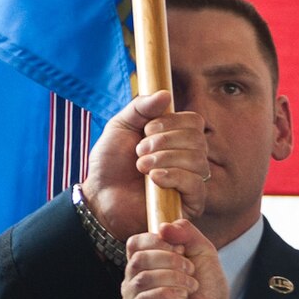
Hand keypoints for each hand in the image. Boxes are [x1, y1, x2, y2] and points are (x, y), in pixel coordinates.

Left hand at [82, 90, 209, 236]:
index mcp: (177, 138)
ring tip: (142, 166)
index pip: (195, 122)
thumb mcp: (120, 126)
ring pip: (197, 160)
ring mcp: (191, 182)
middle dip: (164, 141)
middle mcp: (189, 158)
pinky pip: (195, 184)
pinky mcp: (190, 204)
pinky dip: (174, 176)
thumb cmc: (111, 164)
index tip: (146, 129)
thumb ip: (140, 107)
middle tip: (139, 151)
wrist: (101, 197)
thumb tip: (165, 94)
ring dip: (165, 158)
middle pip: (197, 139)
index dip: (172, 122)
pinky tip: (154, 178)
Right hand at [122, 219, 243, 298]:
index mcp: (145, 263)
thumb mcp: (203, 252)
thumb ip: (187, 233)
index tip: (181, 250)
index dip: (158, 242)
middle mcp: (133, 280)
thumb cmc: (207, 289)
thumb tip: (163, 227)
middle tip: (190, 271)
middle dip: (170, 262)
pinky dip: (164, 296)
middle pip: (139, 260)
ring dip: (172, 280)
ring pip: (141, 280)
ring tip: (190, 287)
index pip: (135, 243)